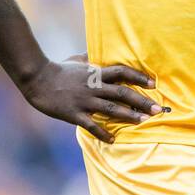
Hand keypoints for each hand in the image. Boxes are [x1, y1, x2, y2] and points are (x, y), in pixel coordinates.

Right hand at [21, 57, 161, 142]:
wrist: (37, 79)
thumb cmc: (58, 69)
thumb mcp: (76, 59)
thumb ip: (89, 58)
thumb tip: (96, 54)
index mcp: (95, 73)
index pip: (121, 72)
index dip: (138, 77)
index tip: (153, 84)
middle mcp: (93, 86)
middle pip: (122, 93)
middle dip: (141, 101)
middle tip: (157, 109)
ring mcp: (84, 101)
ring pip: (111, 109)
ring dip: (129, 116)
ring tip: (143, 122)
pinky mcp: (74, 114)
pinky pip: (91, 125)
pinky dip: (103, 133)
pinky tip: (113, 140)